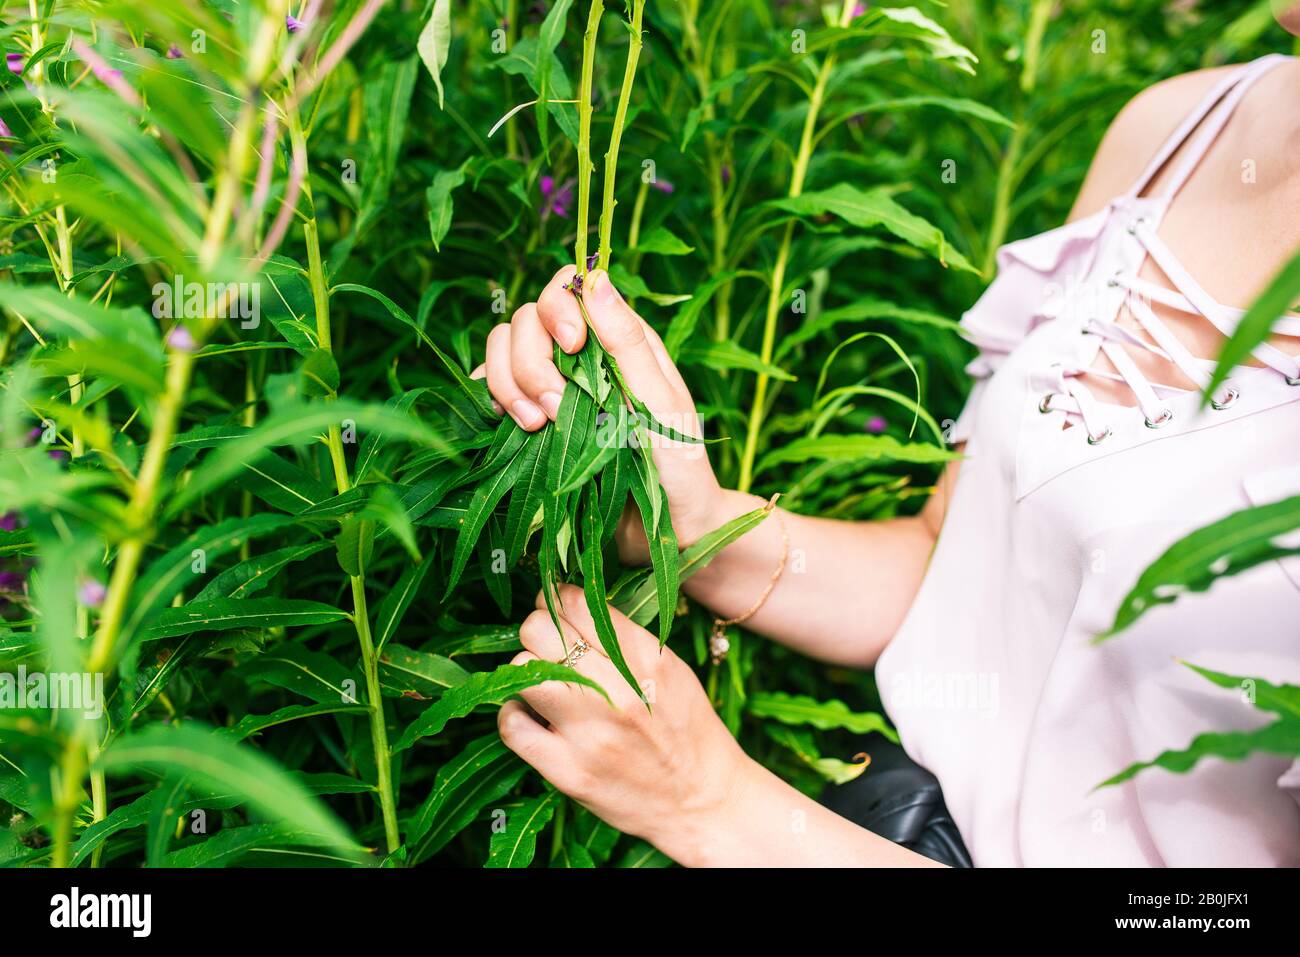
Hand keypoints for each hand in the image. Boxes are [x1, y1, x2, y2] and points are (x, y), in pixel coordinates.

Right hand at [472, 265, 724, 547]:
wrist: (666, 532)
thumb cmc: (679, 467)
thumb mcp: (661, 402)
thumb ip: (628, 342)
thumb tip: (596, 277)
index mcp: (620, 338)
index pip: (569, 288)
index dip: (558, 308)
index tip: (572, 345)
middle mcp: (583, 353)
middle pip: (526, 319)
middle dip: (531, 361)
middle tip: (555, 410)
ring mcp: (552, 385)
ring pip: (501, 349)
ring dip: (509, 383)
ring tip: (537, 427)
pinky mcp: (530, 418)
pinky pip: (493, 388)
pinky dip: (494, 401)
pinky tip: (516, 428)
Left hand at [497, 584, 751, 851]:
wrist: (703, 802)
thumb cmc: (687, 731)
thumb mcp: (672, 671)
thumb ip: (626, 640)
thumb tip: (572, 608)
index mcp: (647, 661)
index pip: (579, 606)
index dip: (557, 598)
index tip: (555, 605)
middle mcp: (617, 693)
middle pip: (540, 631)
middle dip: (538, 629)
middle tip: (546, 642)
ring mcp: (590, 734)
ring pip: (522, 672)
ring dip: (525, 670)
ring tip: (542, 680)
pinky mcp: (568, 772)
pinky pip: (512, 727)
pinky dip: (513, 713)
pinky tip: (531, 714)